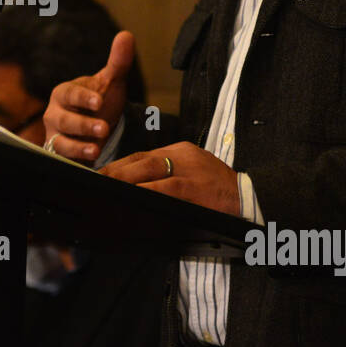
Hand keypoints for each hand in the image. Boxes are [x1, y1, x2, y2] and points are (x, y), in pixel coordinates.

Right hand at [42, 31, 134, 163]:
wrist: (93, 128)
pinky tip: (91, 161)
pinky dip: (75, 160)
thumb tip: (127, 35)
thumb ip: (118, 62)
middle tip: (104, 128)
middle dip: (83, 125)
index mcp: (64, 93)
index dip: (83, 98)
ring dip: (77, 147)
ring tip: (96, 150)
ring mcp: (56, 136)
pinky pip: (62, 159)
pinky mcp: (61, 154)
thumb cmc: (99, 102)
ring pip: (60, 142)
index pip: (70, 93)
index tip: (99, 101)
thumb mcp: (110, 83)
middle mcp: (55, 114)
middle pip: (63, 120)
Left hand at [99, 142, 240, 215]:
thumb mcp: (192, 172)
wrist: (248, 196)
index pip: (142, 155)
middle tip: (96, 181)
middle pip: (141, 160)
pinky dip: (146, 191)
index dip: (119, 164)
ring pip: (150, 170)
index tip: (101, 173)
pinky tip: (132, 196)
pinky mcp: (194, 186)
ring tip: (106, 188)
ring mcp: (189, 169)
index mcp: (180, 150)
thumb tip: (136, 185)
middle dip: (116, 171)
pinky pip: (166, 187)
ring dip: (125, 180)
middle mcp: (182, 155)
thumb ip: (167, 175)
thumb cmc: (217, 189)